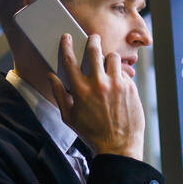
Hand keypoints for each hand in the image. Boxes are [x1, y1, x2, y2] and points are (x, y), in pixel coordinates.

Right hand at [48, 33, 144, 159]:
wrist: (118, 146)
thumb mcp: (69, 116)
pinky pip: (125, 72)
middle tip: (93, 39)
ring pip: (113, 58)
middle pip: (94, 51)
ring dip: (109, 59)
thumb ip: (59, 94)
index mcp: (80, 90)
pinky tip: (118, 84)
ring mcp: (116, 85)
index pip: (70, 60)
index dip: (66, 46)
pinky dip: (120, 75)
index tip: (67, 37)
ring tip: (108, 65)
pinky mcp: (130, 88)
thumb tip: (51, 77)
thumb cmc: (92, 133)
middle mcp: (98, 84)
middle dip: (93, 41)